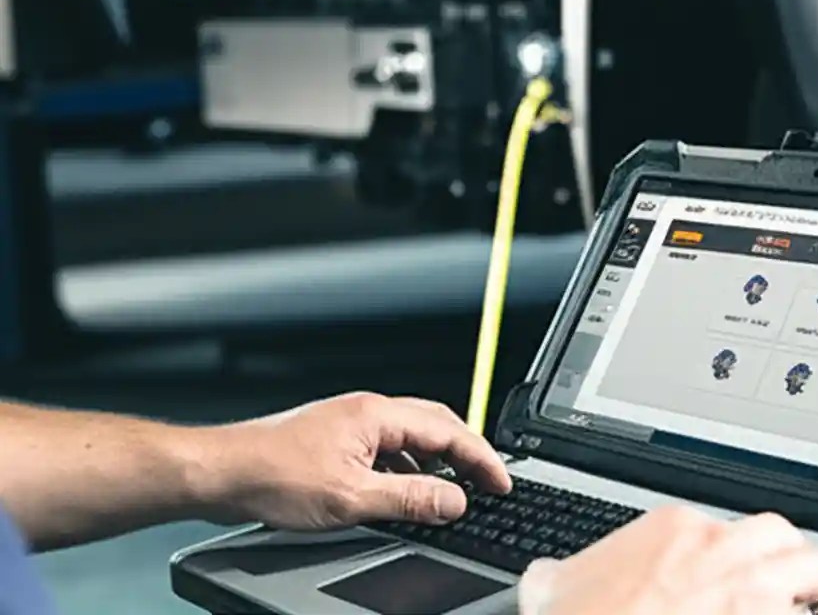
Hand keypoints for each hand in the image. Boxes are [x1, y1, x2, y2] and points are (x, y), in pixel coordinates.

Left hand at [193, 392, 511, 529]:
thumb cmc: (271, 475)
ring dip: (436, 464)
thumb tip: (453, 501)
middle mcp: (367, 411)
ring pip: (411, 439)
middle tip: (488, 484)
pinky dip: (408, 470)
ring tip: (452, 494)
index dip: (481, 459)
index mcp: (377, 415)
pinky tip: (405, 494)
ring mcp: (351, 424)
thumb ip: (409, 499)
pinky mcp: (336, 441)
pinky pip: (388, 450)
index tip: (501, 482)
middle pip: (436, 426)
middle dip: (467, 454)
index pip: (449, 432)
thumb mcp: (351, 498)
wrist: (220, 473)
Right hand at [518, 506, 817, 614]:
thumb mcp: (553, 587)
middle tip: (806, 582)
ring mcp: (747, 591)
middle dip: (797, 558)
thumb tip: (549, 576)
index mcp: (671, 530)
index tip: (744, 572)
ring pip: (810, 571)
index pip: (722, 527)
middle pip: (779, 536)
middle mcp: (716, 551)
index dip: (738, 554)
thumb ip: (565, 573)